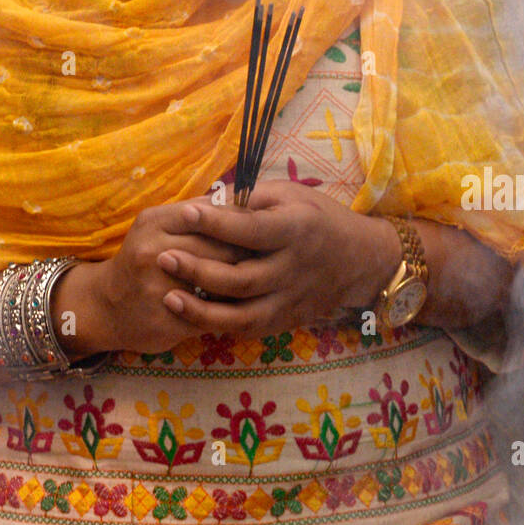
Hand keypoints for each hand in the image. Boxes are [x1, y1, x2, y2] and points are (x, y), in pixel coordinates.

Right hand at [68, 199, 248, 355]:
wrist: (106, 306)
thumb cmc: (143, 259)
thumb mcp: (158, 227)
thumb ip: (195, 215)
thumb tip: (242, 198)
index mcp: (154, 222)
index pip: (209, 215)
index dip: (239, 222)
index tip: (262, 226)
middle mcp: (152, 252)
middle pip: (217, 248)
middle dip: (248, 252)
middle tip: (271, 254)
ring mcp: (157, 288)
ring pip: (217, 283)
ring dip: (241, 283)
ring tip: (260, 279)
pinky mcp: (165, 321)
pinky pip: (210, 315)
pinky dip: (228, 311)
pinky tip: (240, 306)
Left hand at [155, 180, 398, 336]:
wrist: (361, 259)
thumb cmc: (318, 217)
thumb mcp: (290, 194)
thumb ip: (251, 199)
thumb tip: (207, 203)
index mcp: (296, 229)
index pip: (251, 229)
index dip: (216, 223)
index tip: (184, 212)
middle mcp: (294, 268)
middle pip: (242, 278)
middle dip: (198, 269)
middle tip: (162, 258)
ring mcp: (291, 299)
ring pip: (243, 315)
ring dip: (201, 309)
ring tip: (167, 297)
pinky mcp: (286, 320)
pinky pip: (249, 329)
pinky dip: (218, 325)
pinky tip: (191, 315)